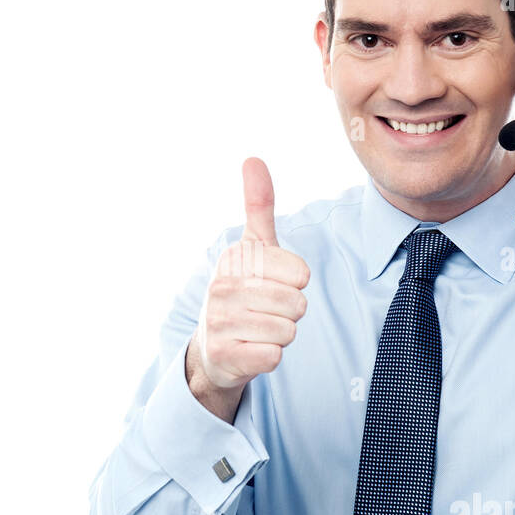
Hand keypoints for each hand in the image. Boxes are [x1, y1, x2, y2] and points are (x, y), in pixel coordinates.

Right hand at [190, 157, 310, 393]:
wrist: (214, 348)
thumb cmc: (242, 291)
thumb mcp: (252, 248)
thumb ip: (258, 205)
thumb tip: (252, 158)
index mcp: (234, 258)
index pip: (300, 274)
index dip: (295, 284)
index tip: (273, 284)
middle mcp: (221, 287)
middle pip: (297, 305)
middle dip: (290, 312)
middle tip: (265, 311)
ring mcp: (220, 323)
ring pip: (288, 331)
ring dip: (280, 335)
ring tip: (257, 329)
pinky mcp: (224, 356)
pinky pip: (274, 356)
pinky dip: (269, 356)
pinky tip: (249, 349)